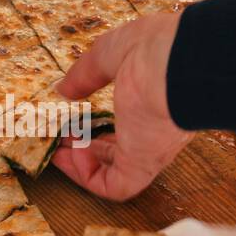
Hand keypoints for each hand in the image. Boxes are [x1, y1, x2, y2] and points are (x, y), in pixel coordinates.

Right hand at [53, 12, 193, 199]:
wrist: (179, 63)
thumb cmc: (154, 50)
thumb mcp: (111, 54)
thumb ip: (85, 74)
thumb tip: (63, 89)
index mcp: (154, 101)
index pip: (126, 123)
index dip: (96, 125)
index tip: (71, 120)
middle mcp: (153, 129)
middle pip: (115, 151)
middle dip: (83, 147)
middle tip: (57, 139)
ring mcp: (148, 150)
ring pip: (112, 173)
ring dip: (80, 165)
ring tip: (55, 149)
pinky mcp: (142, 165)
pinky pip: (112, 186)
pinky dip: (87, 176)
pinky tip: (71, 153)